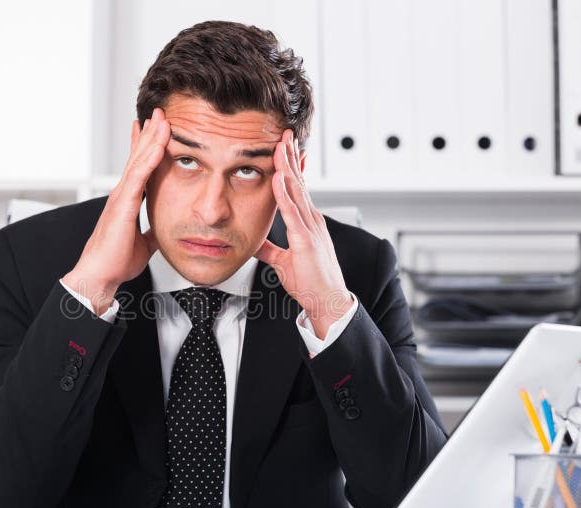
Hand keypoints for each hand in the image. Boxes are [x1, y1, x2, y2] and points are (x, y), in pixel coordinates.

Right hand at [63, 108, 169, 312]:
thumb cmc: (115, 262)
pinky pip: (139, 176)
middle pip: (138, 156)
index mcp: (127, 201)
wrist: (100, 276)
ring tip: (162, 119)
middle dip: (149, 133)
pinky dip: (149, 158)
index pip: (139, 168)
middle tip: (160, 113)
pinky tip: (158, 145)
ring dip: (151, 138)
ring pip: (138, 160)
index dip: (146, 147)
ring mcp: (121, 197)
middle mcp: (122, 194)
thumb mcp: (143, 244)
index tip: (155, 130)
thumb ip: (152, 232)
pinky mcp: (123, 204)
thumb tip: (163, 230)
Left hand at [255, 130, 353, 338]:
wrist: (327, 300)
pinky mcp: (306, 240)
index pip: (297, 188)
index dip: (290, 167)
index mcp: (307, 223)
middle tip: (284, 134)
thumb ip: (269, 249)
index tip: (283, 149)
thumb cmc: (311, 282)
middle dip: (290, 157)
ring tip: (280, 146)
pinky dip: (285, 194)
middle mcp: (311, 220)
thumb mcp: (283, 261)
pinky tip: (278, 179)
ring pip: (297, 191)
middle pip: (298, 182)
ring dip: (288, 167)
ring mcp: (310, 228)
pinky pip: (293, 213)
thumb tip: (253, 242)